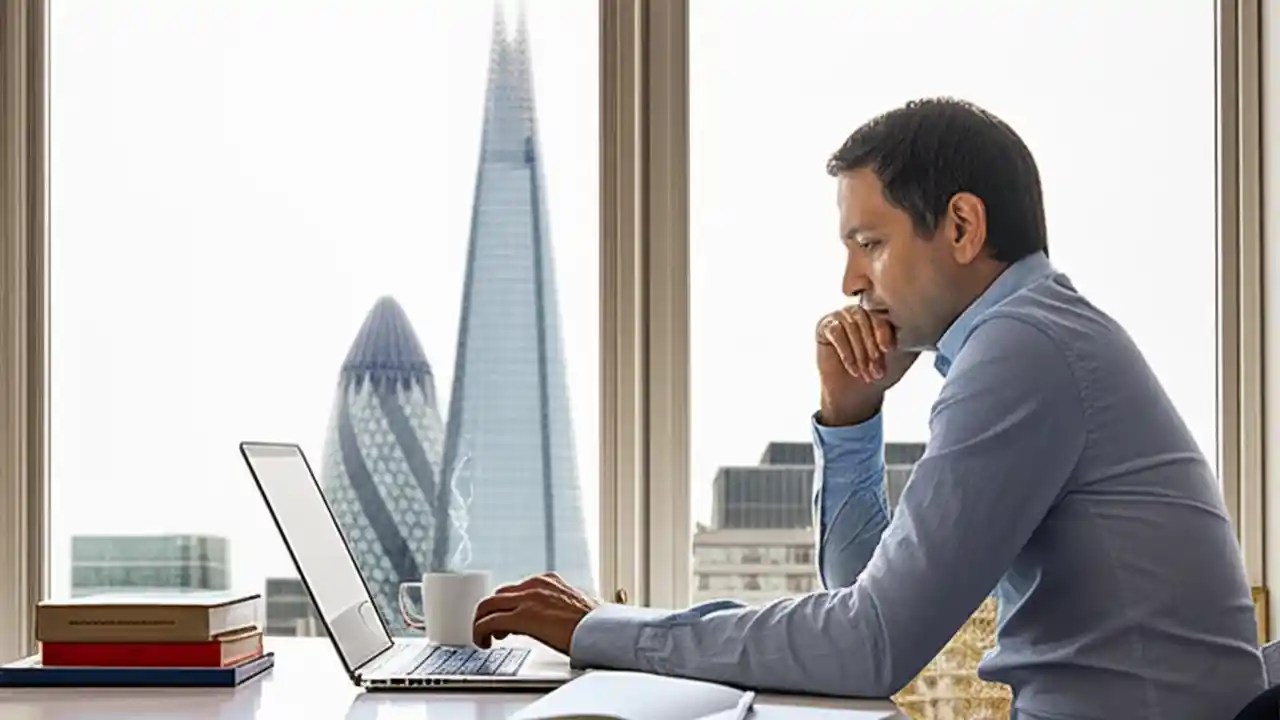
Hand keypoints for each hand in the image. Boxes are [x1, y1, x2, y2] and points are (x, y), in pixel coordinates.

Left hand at [472, 572, 598, 653]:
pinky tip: (484, 642)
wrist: (600, 629)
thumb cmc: (594, 622)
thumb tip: (557, 619)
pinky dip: (480, 632)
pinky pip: (489, 622)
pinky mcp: (521, 617)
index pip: (516, 589)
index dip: (507, 606)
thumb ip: (559, 606)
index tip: (506, 619)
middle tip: (492, 629)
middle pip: (497, 595)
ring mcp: (526, 599)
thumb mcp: (574, 605)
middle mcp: (534, 585)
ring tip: (485, 637)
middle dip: (491, 612)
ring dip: (481, 622)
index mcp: (548, 580)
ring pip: (487, 605)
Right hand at [816, 305, 918, 425]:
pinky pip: (836, 332)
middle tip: (876, 369)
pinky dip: (846, 352)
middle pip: (865, 319)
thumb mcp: (902, 353)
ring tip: (865, 373)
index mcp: (879, 314)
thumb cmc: (881, 373)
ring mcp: (841, 316)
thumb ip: (912, 334)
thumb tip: (927, 319)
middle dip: (871, 347)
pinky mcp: (825, 326)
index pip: (882, 314)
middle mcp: (860, 311)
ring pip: (851, 327)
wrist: (858, 393)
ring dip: (860, 353)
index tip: (889, 350)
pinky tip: (852, 368)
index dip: (884, 332)